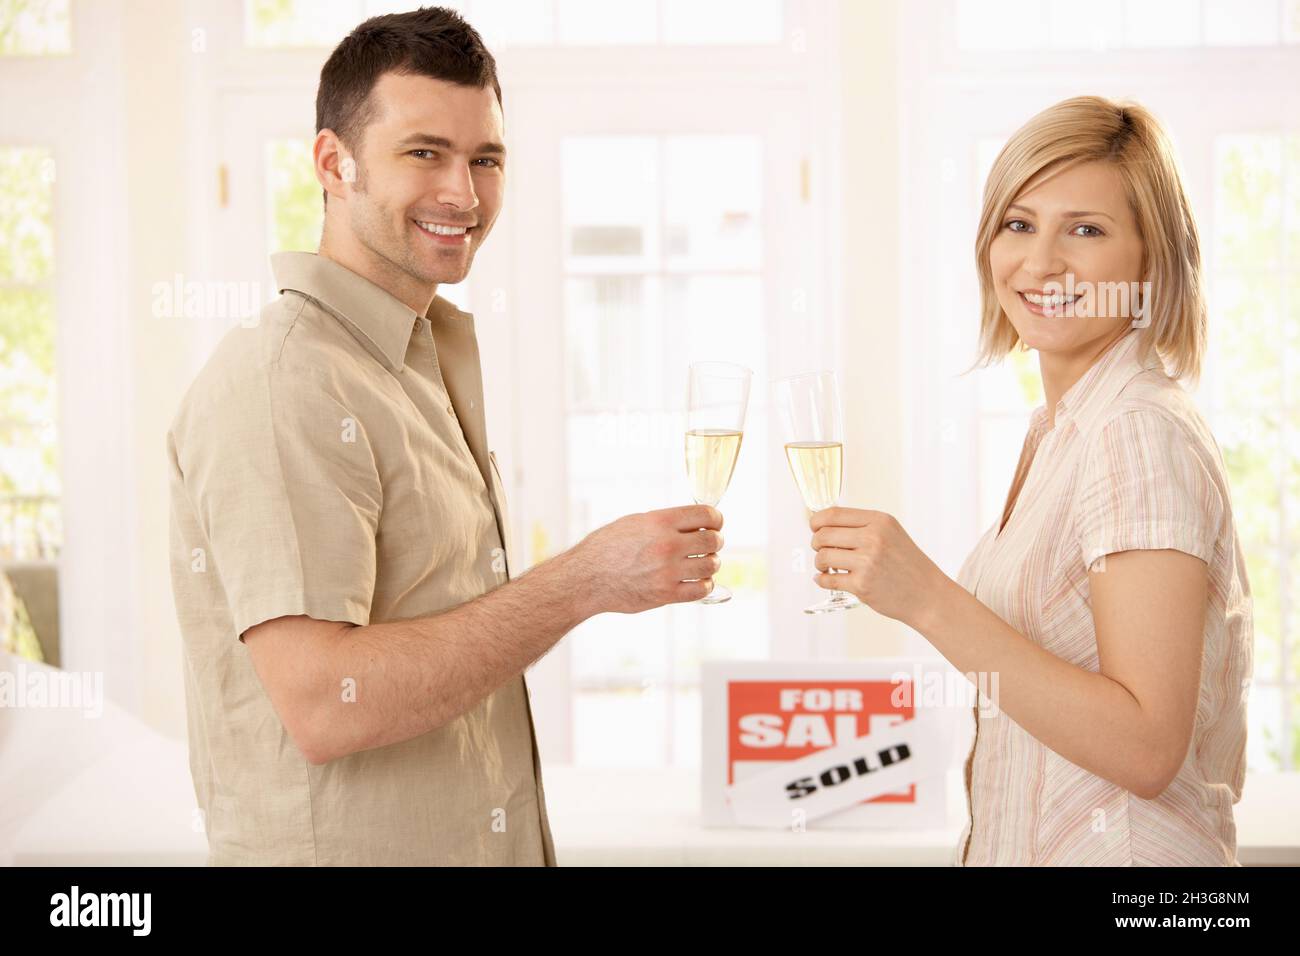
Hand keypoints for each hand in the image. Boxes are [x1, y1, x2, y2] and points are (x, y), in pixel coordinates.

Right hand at [571, 505, 724, 614]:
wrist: (586, 578)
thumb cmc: (607, 547)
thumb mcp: (634, 522)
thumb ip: (665, 522)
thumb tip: (693, 522)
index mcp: (660, 522)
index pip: (707, 515)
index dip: (716, 519)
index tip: (715, 523)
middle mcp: (667, 545)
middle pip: (713, 540)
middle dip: (715, 541)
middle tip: (709, 545)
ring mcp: (668, 571)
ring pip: (711, 565)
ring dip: (710, 564)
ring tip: (701, 563)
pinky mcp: (666, 594)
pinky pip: (702, 589)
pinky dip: (704, 584)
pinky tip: (696, 580)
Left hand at [809, 507, 953, 628]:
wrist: (927, 594)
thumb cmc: (907, 564)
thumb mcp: (891, 533)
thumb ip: (862, 526)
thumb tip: (823, 524)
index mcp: (879, 521)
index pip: (833, 514)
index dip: (816, 521)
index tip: (814, 528)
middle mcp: (873, 538)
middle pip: (823, 535)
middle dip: (816, 543)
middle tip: (821, 550)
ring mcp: (867, 562)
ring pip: (822, 557)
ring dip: (819, 563)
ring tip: (827, 567)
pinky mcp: (862, 585)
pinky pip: (828, 580)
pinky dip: (822, 580)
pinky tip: (825, 579)